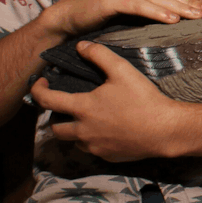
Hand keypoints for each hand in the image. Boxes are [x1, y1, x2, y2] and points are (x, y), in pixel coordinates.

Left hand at [31, 42, 185, 161]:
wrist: (164, 130)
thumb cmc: (142, 98)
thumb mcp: (121, 70)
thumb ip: (99, 55)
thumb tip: (80, 45)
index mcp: (83, 108)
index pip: (48, 101)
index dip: (38, 91)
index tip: (40, 83)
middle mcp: (83, 131)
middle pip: (55, 129)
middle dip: (55, 116)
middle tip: (64, 104)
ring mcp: (94, 147)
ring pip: (72, 141)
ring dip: (73, 129)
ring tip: (84, 116)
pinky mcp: (107, 157)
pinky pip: (90, 149)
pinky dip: (90, 139)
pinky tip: (104, 128)